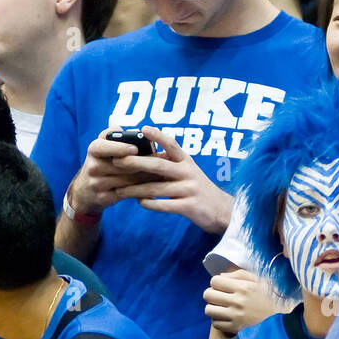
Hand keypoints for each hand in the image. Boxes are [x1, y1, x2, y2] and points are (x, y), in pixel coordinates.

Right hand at [67, 125, 155, 216]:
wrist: (85, 190)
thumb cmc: (103, 162)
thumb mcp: (105, 146)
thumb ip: (119, 136)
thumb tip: (144, 134)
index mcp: (94, 149)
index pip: (103, 146)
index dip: (119, 148)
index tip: (135, 149)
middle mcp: (92, 166)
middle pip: (119, 165)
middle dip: (141, 163)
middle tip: (161, 161)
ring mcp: (96, 183)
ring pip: (125, 180)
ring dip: (145, 177)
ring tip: (161, 172)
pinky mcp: (103, 197)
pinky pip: (126, 193)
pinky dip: (140, 189)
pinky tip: (153, 185)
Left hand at [113, 125, 231, 233]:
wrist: (222, 211)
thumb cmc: (199, 189)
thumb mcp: (189, 172)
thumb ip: (170, 165)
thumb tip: (143, 157)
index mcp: (187, 162)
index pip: (172, 144)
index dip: (158, 136)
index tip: (143, 128)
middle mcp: (188, 173)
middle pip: (158, 165)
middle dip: (135, 163)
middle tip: (116, 161)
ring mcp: (189, 190)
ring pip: (157, 188)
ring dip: (135, 189)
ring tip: (119, 190)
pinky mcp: (189, 207)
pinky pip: (165, 205)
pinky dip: (151, 204)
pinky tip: (139, 203)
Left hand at [203, 269, 282, 334]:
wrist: (282, 321)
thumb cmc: (271, 298)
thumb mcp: (260, 281)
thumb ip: (240, 274)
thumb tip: (221, 276)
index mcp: (244, 287)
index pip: (215, 281)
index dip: (217, 283)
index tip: (223, 287)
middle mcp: (238, 301)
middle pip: (208, 295)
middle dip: (212, 294)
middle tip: (220, 297)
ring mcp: (236, 316)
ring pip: (209, 310)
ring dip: (213, 308)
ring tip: (222, 308)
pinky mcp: (235, 329)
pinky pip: (215, 323)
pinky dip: (219, 320)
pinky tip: (227, 318)